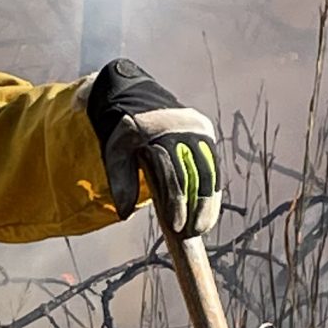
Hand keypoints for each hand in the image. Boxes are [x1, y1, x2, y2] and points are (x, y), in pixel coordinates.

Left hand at [86, 59, 222, 238]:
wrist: (134, 95)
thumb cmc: (122, 130)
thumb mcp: (114, 153)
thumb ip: (120, 181)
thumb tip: (124, 215)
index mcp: (159, 132)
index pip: (174, 174)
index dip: (177, 203)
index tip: (177, 227)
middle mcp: (183, 128)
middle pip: (197, 175)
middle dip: (197, 207)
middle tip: (193, 233)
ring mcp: (198, 130)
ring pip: (209, 171)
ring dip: (208, 202)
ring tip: (203, 227)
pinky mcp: (205, 134)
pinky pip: (213, 166)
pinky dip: (212, 190)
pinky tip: (209, 211)